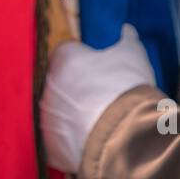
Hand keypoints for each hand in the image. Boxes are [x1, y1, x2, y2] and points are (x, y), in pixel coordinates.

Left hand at [40, 24, 156, 172]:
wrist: (125, 137)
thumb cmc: (126, 89)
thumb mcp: (132, 55)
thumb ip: (126, 39)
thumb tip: (126, 30)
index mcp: (63, 60)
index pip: (66, 52)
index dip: (83, 59)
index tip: (97, 67)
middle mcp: (48, 87)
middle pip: (59, 83)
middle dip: (76, 87)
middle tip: (100, 95)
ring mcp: (47, 119)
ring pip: (57, 113)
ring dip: (72, 115)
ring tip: (98, 121)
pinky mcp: (51, 148)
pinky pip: (59, 142)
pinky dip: (72, 142)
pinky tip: (92, 141)